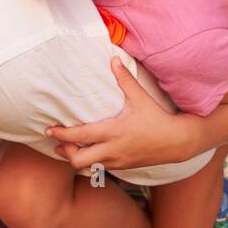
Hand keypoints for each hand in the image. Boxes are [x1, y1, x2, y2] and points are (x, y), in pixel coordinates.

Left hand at [44, 58, 195, 170]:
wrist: (177, 142)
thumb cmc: (158, 118)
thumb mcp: (140, 97)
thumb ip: (124, 79)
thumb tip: (113, 59)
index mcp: (114, 132)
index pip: (80, 136)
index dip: (62, 133)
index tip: (49, 128)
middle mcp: (113, 150)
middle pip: (77, 160)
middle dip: (65, 151)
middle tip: (59, 140)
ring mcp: (118, 161)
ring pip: (87, 167)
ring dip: (76, 157)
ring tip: (69, 147)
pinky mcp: (123, 167)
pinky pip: (100, 168)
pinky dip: (90, 161)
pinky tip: (89, 152)